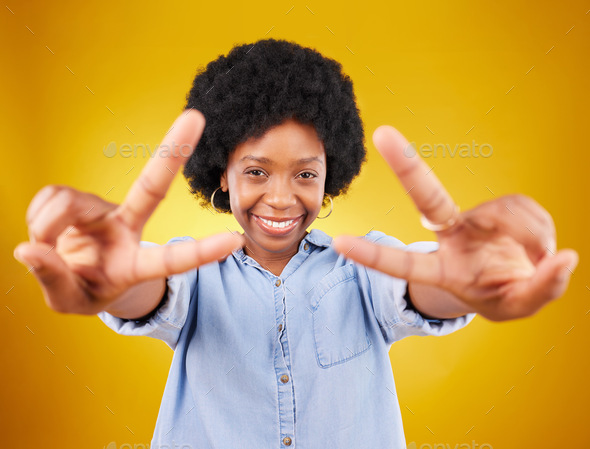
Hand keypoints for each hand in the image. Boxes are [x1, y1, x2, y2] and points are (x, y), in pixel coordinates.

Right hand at [14, 110, 243, 314]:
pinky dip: (37, 218)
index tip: (234, 241)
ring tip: (47, 249)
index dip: (201, 251)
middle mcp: (126, 228)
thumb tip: (29, 248)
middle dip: (173, 151)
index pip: (170, 259)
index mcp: (135, 263)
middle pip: (151, 187)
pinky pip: (49, 197)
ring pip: (66, 202)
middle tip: (196, 117)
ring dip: (45, 227)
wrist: (70, 276)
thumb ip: (53, 279)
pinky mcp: (79, 198)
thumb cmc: (82, 290)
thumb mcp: (68, 300)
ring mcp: (103, 210)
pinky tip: (46, 232)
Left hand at [332, 126, 578, 320]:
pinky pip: (525, 208)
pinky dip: (539, 228)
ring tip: (534, 259)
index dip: (375, 255)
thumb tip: (564, 258)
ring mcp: (474, 218)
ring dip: (531, 237)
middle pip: (428, 197)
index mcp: (444, 268)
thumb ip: (542, 289)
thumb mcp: (517, 306)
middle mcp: (452, 236)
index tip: (341, 242)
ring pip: (506, 212)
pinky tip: (534, 243)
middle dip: (407, 165)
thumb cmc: (502, 294)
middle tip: (383, 134)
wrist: (517, 278)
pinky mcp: (499, 206)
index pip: (405, 263)